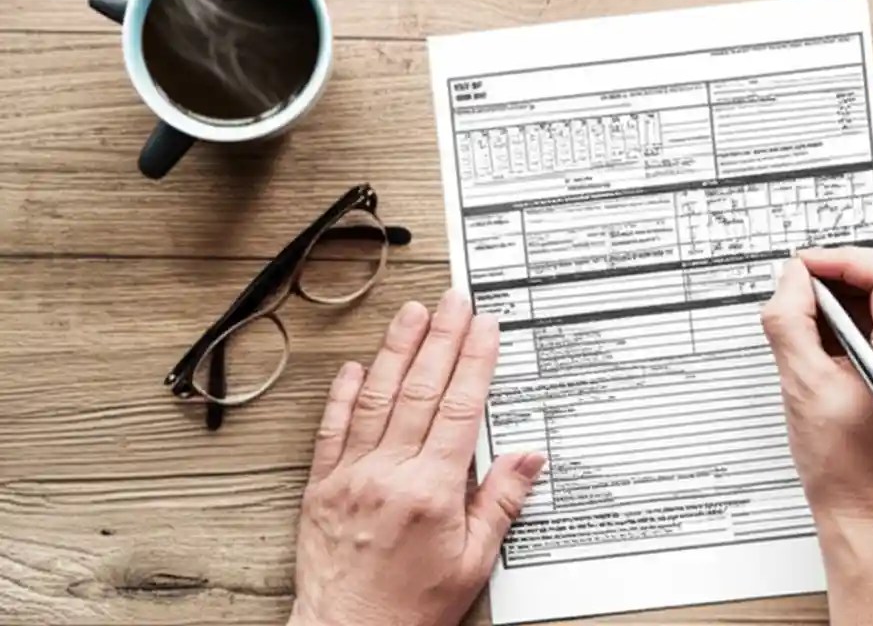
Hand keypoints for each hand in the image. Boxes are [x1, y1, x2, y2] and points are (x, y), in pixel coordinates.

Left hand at [289, 292, 544, 625]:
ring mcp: (350, 475)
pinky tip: (355, 368)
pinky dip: (344, 394)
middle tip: (454, 302)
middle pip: (420, 389)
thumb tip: (527, 458)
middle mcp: (388, 473)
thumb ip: (500, 502)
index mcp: (431, 490)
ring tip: (411, 315)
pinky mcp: (321, 487)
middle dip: (441, 338)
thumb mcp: (474, 562)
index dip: (474, 361)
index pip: (458, 408)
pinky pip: (332, 429)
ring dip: (396, 350)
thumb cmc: (412, 607)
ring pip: (376, 398)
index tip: (485, 329)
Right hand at [761, 248, 872, 524]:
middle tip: (800, 286)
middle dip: (842, 276)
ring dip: (847, 296)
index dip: (842, 260)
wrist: (863, 509)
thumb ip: (790, 321)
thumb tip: (791, 279)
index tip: (804, 267)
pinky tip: (825, 333)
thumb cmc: (842, 466)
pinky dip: (855, 317)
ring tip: (807, 313)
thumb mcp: (802, 384)